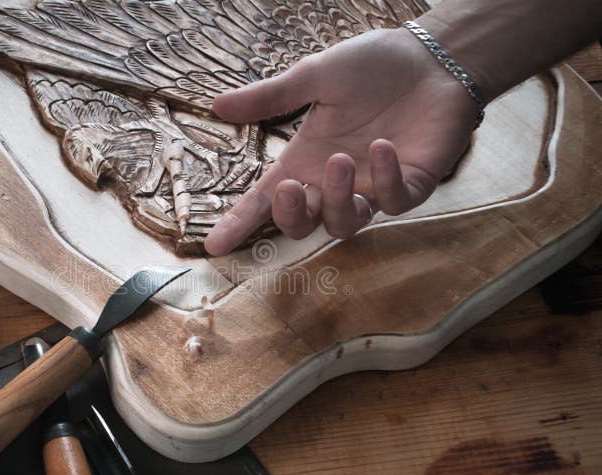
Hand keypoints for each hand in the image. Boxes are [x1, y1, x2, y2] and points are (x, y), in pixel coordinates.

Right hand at [203, 28, 479, 255]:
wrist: (432, 56)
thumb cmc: (373, 65)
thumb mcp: (316, 75)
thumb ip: (272, 96)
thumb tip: (218, 105)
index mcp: (305, 158)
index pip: (265, 199)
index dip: (240, 223)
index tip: (215, 245)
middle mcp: (334, 181)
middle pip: (302, 223)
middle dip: (292, 215)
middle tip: (292, 188)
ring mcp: (372, 187)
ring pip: (344, 224)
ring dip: (337, 199)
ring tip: (341, 159)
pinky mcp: (412, 185)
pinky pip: (393, 202)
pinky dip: (386, 179)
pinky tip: (384, 146)